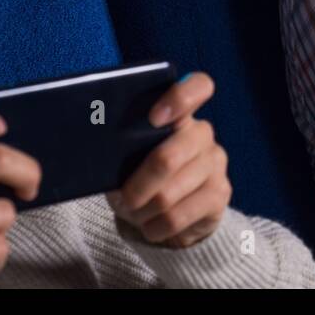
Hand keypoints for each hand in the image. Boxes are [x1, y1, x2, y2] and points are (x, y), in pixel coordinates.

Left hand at [108, 73, 231, 248]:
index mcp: (180, 114)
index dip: (179, 98)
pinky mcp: (220, 195)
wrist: (172, 217)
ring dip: (142, 211)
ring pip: (168, 194)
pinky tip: (151, 226)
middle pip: (169, 156)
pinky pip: (177, 217)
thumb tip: (94, 146)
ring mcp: (215, 164)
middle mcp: (203, 134)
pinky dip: (155, 227)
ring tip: (135, 213)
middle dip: (138, 185)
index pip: (198, 87)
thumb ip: (120, 145)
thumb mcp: (128, 158)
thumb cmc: (142, 176)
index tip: (154, 118)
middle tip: (124, 198)